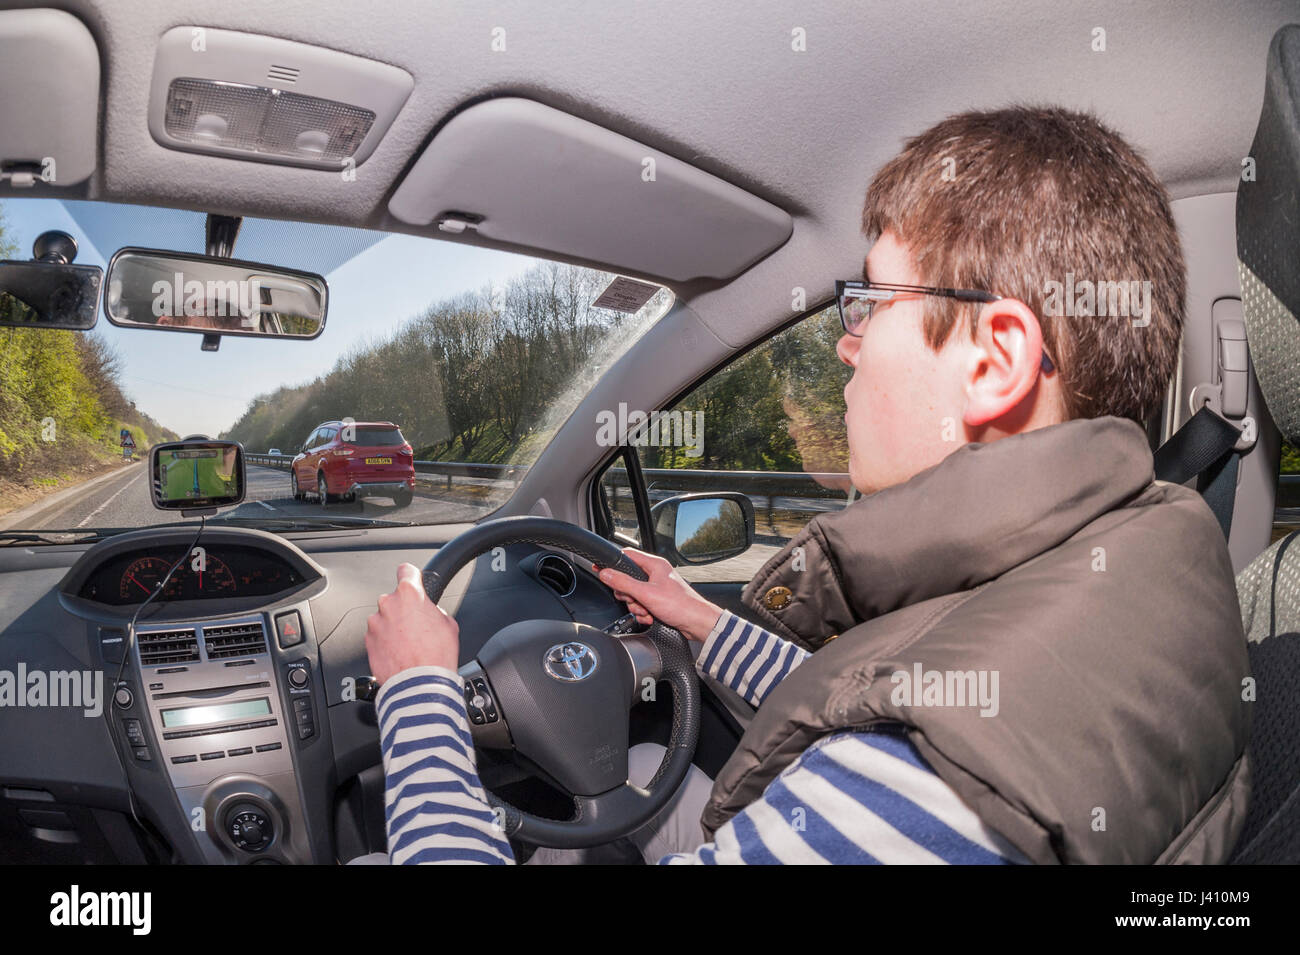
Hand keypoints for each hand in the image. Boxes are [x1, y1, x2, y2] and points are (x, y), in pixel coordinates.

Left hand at [364, 563, 459, 683]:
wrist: (419, 685)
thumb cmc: (436, 656)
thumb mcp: (449, 625)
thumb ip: (434, 611)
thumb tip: (429, 613)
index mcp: (409, 594)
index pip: (406, 571)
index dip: (411, 576)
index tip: (412, 579)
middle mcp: (388, 605)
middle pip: (395, 599)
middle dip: (404, 610)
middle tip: (417, 627)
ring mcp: (375, 624)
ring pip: (385, 619)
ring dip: (393, 628)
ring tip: (408, 645)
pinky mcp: (368, 642)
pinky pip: (377, 637)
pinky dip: (386, 643)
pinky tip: (400, 654)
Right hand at [594, 547, 722, 642]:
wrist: (696, 622)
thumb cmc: (680, 605)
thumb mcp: (646, 593)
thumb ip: (623, 583)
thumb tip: (605, 574)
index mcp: (654, 564)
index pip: (626, 556)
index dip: (612, 563)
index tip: (600, 570)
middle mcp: (655, 573)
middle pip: (627, 579)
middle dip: (628, 594)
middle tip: (634, 600)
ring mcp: (657, 587)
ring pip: (633, 594)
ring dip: (636, 606)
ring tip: (646, 611)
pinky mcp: (659, 600)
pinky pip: (642, 603)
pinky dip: (643, 612)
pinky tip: (650, 616)